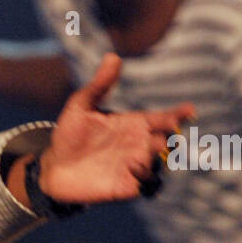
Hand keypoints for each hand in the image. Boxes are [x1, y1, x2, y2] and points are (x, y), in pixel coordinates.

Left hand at [38, 53, 193, 203]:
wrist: (52, 168)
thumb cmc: (68, 135)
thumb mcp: (80, 106)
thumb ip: (99, 84)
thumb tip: (113, 56)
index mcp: (134, 124)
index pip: (164, 118)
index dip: (179, 115)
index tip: (189, 110)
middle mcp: (138, 145)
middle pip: (168, 141)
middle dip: (171, 137)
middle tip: (167, 131)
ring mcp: (134, 166)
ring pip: (161, 163)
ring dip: (160, 158)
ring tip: (148, 151)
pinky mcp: (126, 186)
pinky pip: (149, 186)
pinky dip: (148, 179)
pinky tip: (135, 170)